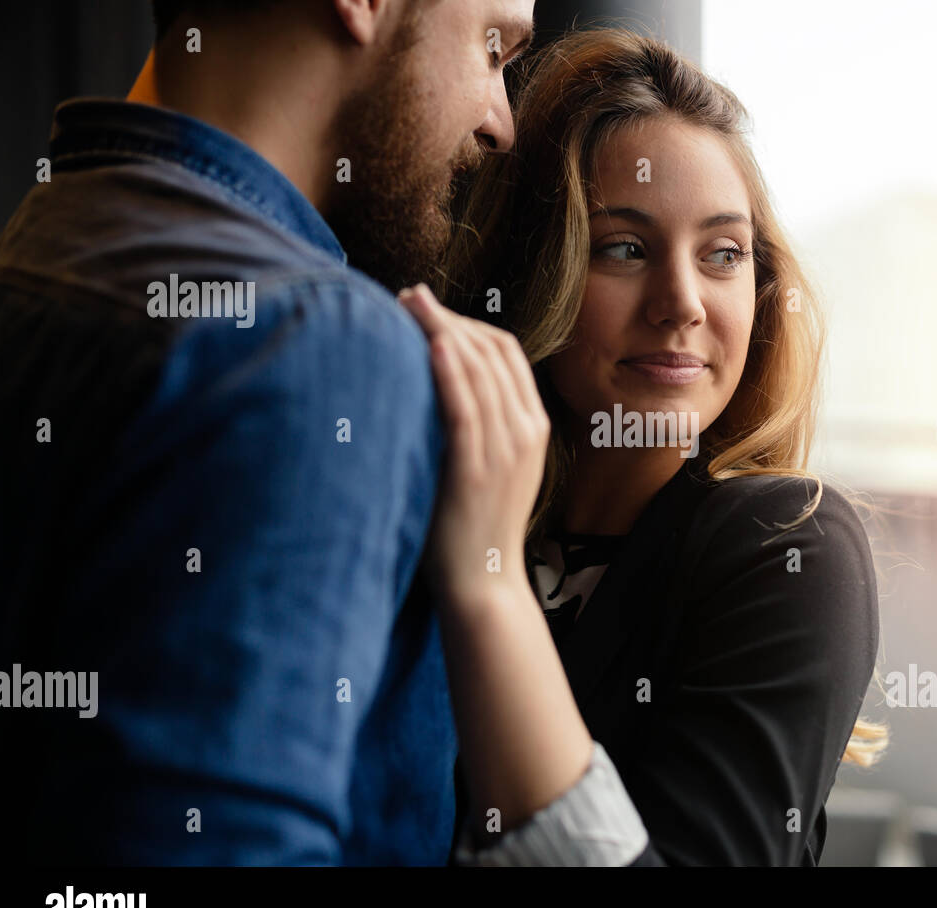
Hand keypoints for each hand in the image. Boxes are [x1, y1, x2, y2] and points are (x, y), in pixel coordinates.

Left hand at [398, 284, 549, 611]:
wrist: (483, 584)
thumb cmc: (472, 526)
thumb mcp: (491, 467)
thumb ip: (480, 426)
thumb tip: (439, 383)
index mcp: (531, 427)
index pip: (506, 354)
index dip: (467, 322)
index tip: (427, 308)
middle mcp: (525, 432)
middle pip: (493, 352)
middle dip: (450, 316)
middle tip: (407, 295)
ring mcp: (505, 451)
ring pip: (480, 372)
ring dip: (442, 330)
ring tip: (405, 304)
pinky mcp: (477, 470)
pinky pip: (467, 410)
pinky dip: (450, 372)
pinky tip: (431, 345)